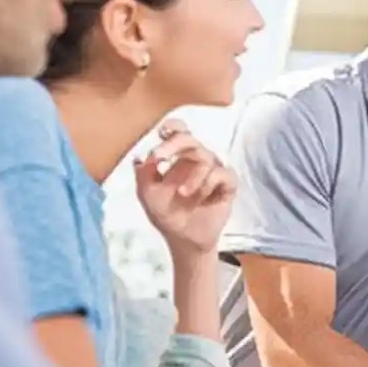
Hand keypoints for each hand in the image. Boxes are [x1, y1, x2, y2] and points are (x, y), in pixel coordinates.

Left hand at [134, 120, 236, 256]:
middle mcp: (197, 160)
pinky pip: (222, 174)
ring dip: (192, 176)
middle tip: (160, 157)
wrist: (184, 239)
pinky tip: (202, 197)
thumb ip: (143, 175)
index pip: (179, 133)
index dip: (173, 127)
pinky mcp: (227, 185)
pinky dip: (209, 183)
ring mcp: (214, 171)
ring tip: (182, 194)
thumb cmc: (167, 214)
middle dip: (174, 145)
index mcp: (179, 157)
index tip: (162, 131)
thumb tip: (140, 156)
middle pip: (190, 140)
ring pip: (206, 158)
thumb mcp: (148, 195)